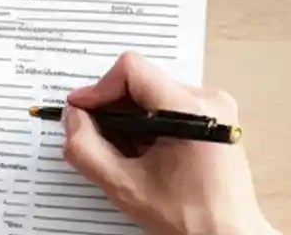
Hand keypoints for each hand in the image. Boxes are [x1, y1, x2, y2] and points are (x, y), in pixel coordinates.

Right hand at [64, 52, 278, 234]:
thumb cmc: (190, 219)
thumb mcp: (125, 186)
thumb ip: (87, 148)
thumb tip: (73, 117)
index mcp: (191, 109)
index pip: (132, 70)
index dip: (99, 89)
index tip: (81, 111)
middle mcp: (209, 99)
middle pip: (143, 81)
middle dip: (114, 109)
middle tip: (99, 140)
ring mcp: (216, 107)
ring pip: (155, 93)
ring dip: (131, 120)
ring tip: (127, 155)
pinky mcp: (216, 118)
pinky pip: (172, 106)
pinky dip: (150, 124)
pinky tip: (147, 155)